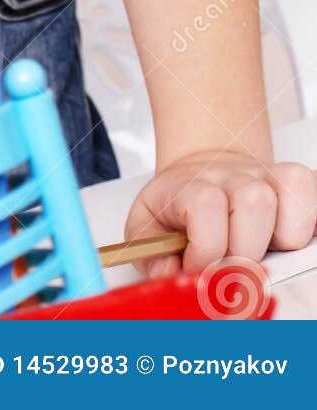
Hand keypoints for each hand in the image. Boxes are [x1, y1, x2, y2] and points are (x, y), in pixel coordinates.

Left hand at [126, 147, 316, 275]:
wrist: (203, 172)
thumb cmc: (178, 208)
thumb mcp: (148, 228)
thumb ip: (150, 256)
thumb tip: (170, 274)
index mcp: (192, 184)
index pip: (206, 206)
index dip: (205, 251)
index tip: (198, 269)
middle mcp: (231, 176)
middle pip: (254, 203)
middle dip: (245, 253)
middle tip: (232, 270)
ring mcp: (266, 178)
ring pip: (286, 200)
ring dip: (278, 240)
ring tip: (260, 252)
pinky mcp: (293, 185)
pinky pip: (311, 196)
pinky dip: (306, 223)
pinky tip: (284, 242)